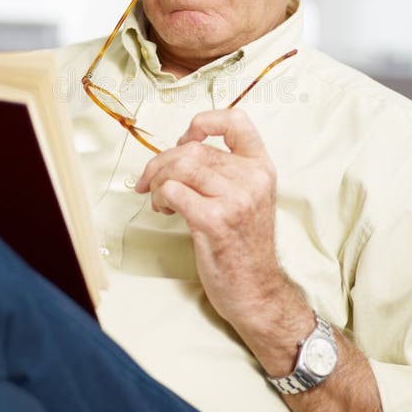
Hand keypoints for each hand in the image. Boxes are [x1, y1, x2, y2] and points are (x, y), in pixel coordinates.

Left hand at [135, 108, 295, 336]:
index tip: (187, 137)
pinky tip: (165, 210)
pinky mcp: (214, 221)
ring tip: (159, 198)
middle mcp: (252, 179)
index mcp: (261, 168)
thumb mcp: (246, 198)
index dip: (205, 121)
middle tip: (150, 180)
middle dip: (161, 162)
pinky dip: (159, 197)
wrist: (256, 291)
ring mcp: (235, 199)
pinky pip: (173, 191)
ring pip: (180, 166)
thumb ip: (223, 171)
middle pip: (193, 148)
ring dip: (158, 180)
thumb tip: (179, 151)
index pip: (237, 121)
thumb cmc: (244, 246)